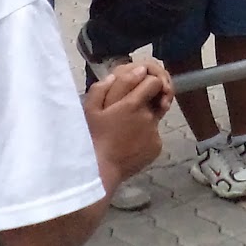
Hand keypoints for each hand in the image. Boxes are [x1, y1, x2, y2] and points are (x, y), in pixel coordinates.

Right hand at [83, 64, 167, 184]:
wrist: (100, 170)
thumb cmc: (92, 138)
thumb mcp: (89, 109)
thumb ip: (102, 88)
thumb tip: (115, 75)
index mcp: (133, 103)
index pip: (154, 81)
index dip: (147, 82)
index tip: (139, 87)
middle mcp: (148, 116)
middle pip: (156, 98)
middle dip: (147, 99)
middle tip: (131, 108)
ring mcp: (154, 132)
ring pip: (154, 117)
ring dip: (144, 119)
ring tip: (125, 130)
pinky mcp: (157, 147)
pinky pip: (153, 135)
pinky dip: (144, 136)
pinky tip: (129, 143)